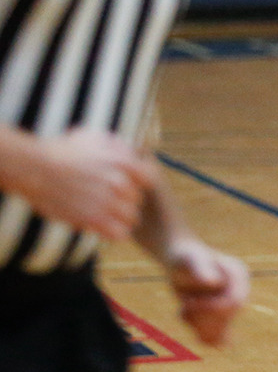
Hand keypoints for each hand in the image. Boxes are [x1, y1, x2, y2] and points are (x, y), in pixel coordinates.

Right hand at [11, 130, 156, 240]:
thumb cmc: (61, 150)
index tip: (127, 185)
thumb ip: (116, 145)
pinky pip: (119, 233)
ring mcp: (106, 202)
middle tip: (111, 201)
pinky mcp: (92, 219)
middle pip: (138, 199)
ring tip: (108, 216)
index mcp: (122, 162)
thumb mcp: (94, 137)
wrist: (34, 167)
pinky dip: (115, 233)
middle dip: (127, 201)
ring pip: (131, 218)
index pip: (149, 179)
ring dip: (122, 219)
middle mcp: (118, 182)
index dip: (138, 184)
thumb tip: (132, 151)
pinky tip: (103, 227)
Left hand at [165, 238, 248, 346]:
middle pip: (229, 316)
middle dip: (204, 317)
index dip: (212, 308)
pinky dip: (203, 335)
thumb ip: (201, 268)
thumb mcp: (190, 260)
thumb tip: (213, 282)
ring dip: (199, 327)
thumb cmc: (184, 257)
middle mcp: (240, 290)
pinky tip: (189, 320)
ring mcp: (230, 304)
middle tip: (184, 307)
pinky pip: (218, 335)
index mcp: (238, 275)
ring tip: (183, 311)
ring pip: (223, 329)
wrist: (179, 261)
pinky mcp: (220, 314)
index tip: (188, 303)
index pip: (235, 302)